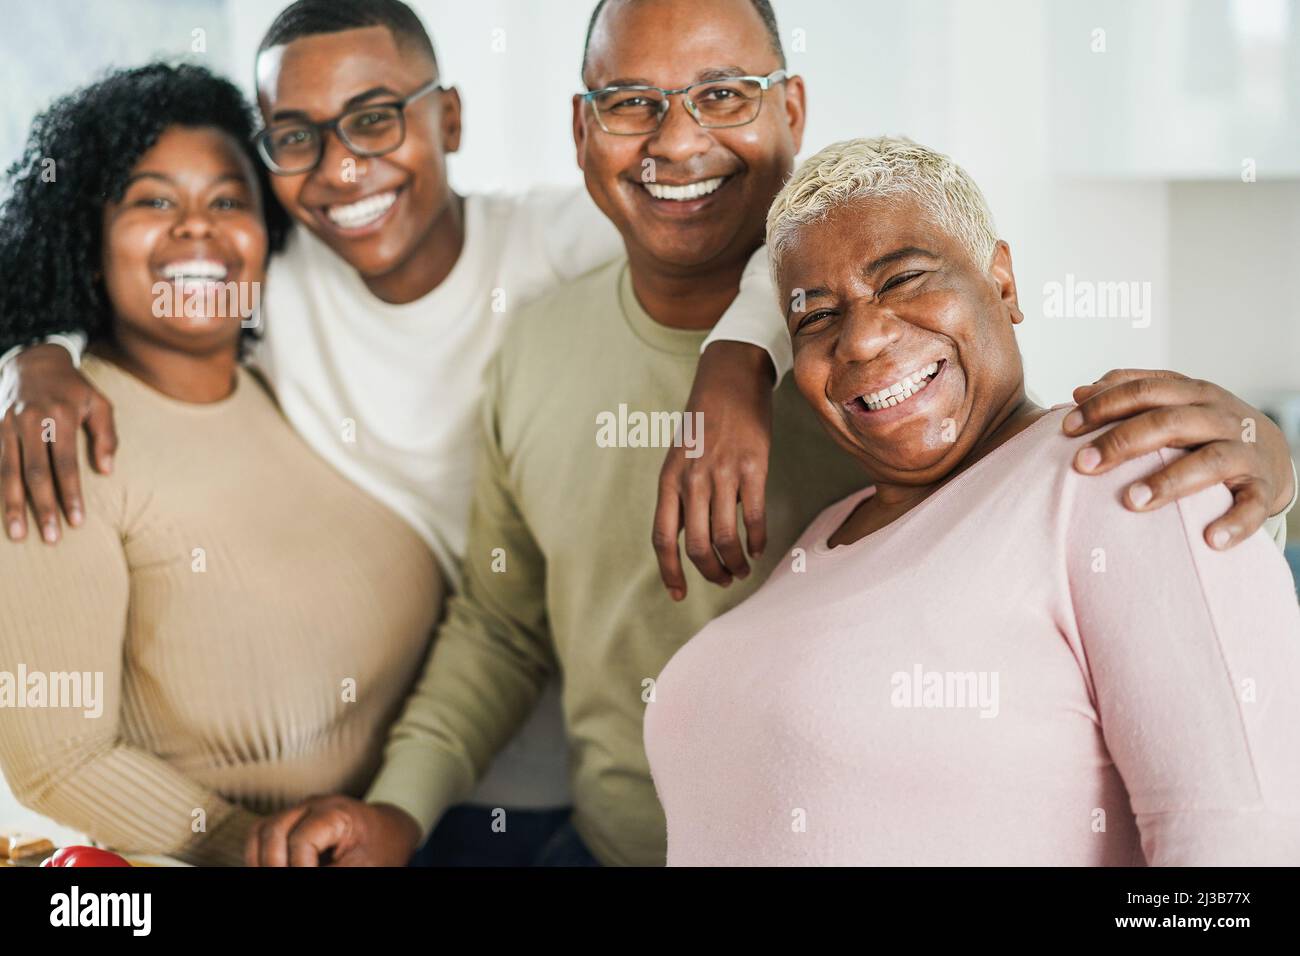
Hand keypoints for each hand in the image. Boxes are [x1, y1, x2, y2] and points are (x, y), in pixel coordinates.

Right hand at [0, 344, 115, 542]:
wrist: (32, 360)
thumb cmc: (73, 388)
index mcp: (60, 417)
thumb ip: (105, 436)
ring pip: (7, 471)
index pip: (66, 464)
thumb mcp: (99, 403)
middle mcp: (29, 422)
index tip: (77, 521)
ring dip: (12, 505)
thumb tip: (107, 471)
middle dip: (42, 507)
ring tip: (18, 534)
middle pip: (34, 473)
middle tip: (51, 538)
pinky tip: (0, 510)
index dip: (71, 494)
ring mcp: (6, 424)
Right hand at [245, 796, 420, 866]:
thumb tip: (301, 872)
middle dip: (271, 864)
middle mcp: (312, 805)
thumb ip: (331, 873)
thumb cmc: (379, 850)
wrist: (388, 831)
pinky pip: (262, 835)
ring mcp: (299, 810)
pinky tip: (268, 869)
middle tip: (280, 881)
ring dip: (258, 860)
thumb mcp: (362, 866)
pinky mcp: (291, 821)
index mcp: (336, 812)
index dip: (298, 868)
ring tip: (270, 874)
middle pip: (273, 830)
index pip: (302, 840)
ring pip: (260, 830)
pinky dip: (259, 856)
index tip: (306, 878)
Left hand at [653, 341, 774, 598]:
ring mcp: (722, 474)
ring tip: (742, 568)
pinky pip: (754, 517)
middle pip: (697, 546)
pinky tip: (760, 547)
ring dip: (735, 562)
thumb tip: (683, 536)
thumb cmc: (705, 420)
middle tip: (723, 580)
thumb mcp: (680, 456)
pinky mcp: (752, 467)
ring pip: (726, 538)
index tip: (679, 595)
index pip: (663, 537)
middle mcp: (692, 480)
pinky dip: (758, 540)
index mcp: (669, 480)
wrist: (730, 378)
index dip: (670, 571)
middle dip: (710, 572)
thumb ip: (680, 494)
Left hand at [1064, 368, 1294, 549]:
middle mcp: (1219, 417)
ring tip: (1131, 501)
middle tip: (1083, 464)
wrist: (1273, 451)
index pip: (1145, 390)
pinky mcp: (1264, 488)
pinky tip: (1210, 539)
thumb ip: (1129, 394)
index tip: (1065, 428)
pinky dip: (1235, 522)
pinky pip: (1253, 505)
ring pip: (1210, 460)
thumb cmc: (1204, 428)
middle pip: (1170, 422)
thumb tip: (1078, 393)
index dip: (1104, 406)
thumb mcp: (1173, 403)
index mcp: (1192, 393)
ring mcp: (1245, 452)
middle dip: (1122, 442)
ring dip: (1169, 481)